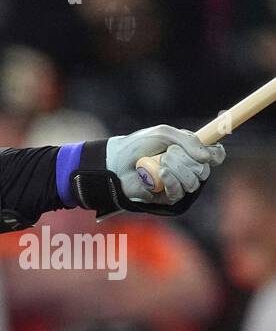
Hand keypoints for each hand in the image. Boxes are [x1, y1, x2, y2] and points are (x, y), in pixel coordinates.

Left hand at [105, 125, 224, 205]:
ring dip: (178, 169)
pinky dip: (172, 180)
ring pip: (194, 181)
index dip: (216, 154)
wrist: (116, 162)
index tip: (211, 152)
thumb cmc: (138, 145)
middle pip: (205, 169)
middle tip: (168, 152)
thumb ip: (188, 140)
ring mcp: (177, 183)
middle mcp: (187, 168)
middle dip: (188, 159)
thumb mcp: (164, 134)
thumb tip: (208, 157)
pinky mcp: (166, 196)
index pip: (215, 156)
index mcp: (190, 152)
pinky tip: (162, 173)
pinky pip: (179, 192)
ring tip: (160, 162)